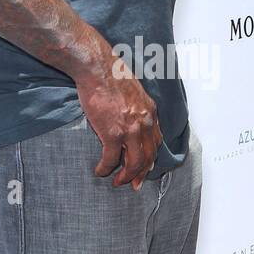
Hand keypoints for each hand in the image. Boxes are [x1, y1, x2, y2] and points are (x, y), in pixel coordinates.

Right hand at [76, 56, 162, 189]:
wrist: (97, 68)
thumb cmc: (111, 75)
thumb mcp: (134, 91)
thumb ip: (137, 107)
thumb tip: (131, 118)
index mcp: (150, 112)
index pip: (156, 143)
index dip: (151, 158)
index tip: (145, 168)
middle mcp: (144, 123)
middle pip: (148, 157)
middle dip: (141, 174)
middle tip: (134, 184)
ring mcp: (129, 130)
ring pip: (133, 163)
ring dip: (126, 177)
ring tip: (117, 182)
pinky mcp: (112, 133)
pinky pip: (111, 159)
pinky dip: (105, 169)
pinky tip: (100, 171)